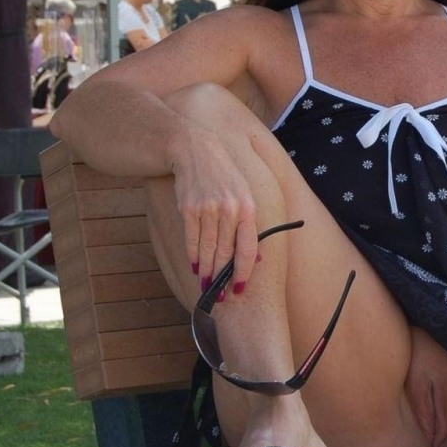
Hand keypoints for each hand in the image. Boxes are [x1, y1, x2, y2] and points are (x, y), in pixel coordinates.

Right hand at [171, 130, 259, 295]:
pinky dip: (192, 256)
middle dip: (221, 279)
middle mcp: (229, 210)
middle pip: (224, 254)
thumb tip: (257, 259)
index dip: (244, 274)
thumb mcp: (245, 194)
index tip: (240, 291)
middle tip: (219, 298)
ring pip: (207, 250)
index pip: (248, 250)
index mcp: (249, 208)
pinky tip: (194, 267)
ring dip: (206, 272)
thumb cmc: (225, 176)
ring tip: (206, 287)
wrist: (195, 148)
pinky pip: (191, 239)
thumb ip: (250, 225)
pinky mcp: (188, 209)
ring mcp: (207, 209)